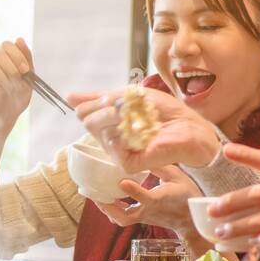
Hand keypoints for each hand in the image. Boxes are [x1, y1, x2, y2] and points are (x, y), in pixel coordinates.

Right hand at [0, 38, 33, 139]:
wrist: (3, 121)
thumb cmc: (14, 99)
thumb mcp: (25, 78)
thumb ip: (25, 59)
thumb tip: (19, 38)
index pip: (5, 45)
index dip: (18, 55)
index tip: (26, 70)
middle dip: (14, 68)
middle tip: (20, 83)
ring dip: (8, 80)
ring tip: (11, 91)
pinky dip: (0, 89)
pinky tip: (1, 95)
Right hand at [68, 87, 220, 171]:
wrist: (191, 129)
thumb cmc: (165, 113)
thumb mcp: (131, 97)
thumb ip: (100, 97)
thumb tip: (68, 96)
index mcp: (108, 124)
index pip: (84, 111)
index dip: (96, 100)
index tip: (116, 96)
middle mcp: (110, 140)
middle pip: (87, 120)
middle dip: (104, 106)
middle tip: (124, 105)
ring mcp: (118, 153)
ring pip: (98, 129)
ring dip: (117, 114)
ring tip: (137, 116)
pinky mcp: (128, 164)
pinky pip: (113, 143)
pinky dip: (126, 130)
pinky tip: (141, 130)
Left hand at [93, 165, 201, 240]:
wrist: (191, 219)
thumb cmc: (186, 195)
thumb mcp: (178, 177)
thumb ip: (161, 167)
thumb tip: (144, 155)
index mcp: (160, 199)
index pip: (145, 197)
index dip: (133, 190)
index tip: (122, 181)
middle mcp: (149, 211)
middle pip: (125, 216)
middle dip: (108, 206)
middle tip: (96, 193)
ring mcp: (145, 217)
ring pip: (121, 220)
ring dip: (107, 210)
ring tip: (97, 196)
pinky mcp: (142, 219)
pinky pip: (123, 218)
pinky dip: (113, 211)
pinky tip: (107, 200)